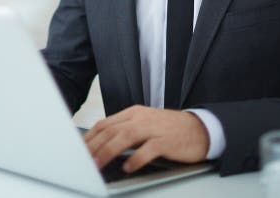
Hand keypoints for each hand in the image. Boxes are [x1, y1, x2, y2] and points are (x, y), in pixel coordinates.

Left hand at [83, 105, 209, 173]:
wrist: (200, 129)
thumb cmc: (169, 129)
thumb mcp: (144, 124)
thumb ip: (125, 130)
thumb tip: (102, 144)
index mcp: (133, 113)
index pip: (105, 123)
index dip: (90, 137)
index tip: (79, 150)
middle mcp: (141, 118)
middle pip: (111, 130)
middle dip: (94, 146)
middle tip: (83, 160)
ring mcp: (154, 128)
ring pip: (125, 137)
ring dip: (108, 152)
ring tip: (98, 164)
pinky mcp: (166, 141)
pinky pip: (148, 149)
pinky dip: (135, 159)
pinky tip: (127, 167)